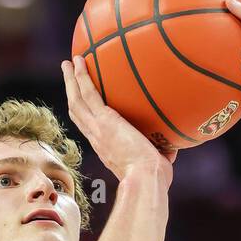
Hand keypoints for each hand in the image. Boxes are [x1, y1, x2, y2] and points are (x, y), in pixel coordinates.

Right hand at [61, 55, 175, 182]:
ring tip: (68, 63)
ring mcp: (97, 129)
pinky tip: (78, 61)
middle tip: (69, 76)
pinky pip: (88, 94)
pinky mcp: (103, 120)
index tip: (82, 103)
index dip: (84, 115)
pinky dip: (81, 76)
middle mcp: (96, 138)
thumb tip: (173, 148)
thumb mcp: (157, 163)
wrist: (146, 179)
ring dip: (71, 80)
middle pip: (77, 112)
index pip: (90, 129)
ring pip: (77, 101)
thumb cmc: (154, 178)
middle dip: (71, 93)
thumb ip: (162, 152)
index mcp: (106, 148)